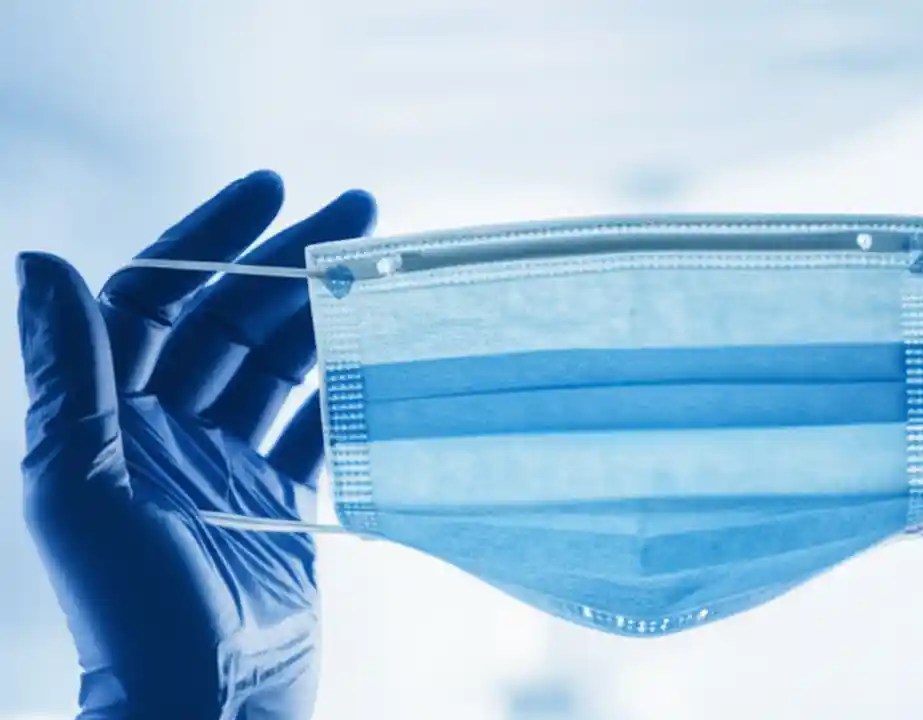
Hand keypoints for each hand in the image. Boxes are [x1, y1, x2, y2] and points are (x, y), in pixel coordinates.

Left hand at [18, 171, 375, 718]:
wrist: (208, 708)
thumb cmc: (132, 611)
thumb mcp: (80, 489)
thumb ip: (68, 377)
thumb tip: (38, 259)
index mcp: (107, 421)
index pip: (152, 302)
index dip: (205, 242)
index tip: (269, 189)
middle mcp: (164, 432)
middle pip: (228, 325)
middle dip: (286, 264)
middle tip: (360, 210)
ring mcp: (226, 466)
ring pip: (279, 368)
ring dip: (324, 315)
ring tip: (383, 269)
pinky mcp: (280, 503)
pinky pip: (317, 427)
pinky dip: (347, 387)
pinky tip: (382, 351)